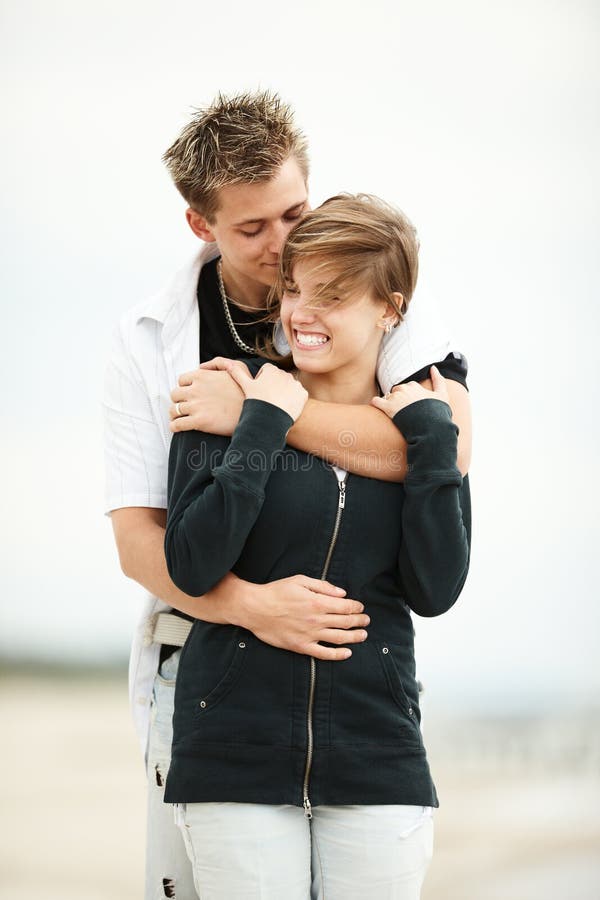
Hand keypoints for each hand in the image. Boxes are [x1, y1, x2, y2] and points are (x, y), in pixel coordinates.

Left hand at [170, 363, 246, 434]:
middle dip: (179, 400)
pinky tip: (177, 428)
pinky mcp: (199, 422)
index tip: (189, 393)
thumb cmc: (246, 391)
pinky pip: (178, 425)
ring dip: (175, 414)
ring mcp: (196, 406)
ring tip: (179, 418)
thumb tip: (200, 367)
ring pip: (173, 410)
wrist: (256, 411)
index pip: (181, 380)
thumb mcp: (236, 367)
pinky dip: (175, 427)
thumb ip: (216, 363)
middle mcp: (196, 390)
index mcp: (202, 376)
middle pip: (175, 395)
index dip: (185, 387)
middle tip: (184, 406)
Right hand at [229, 363, 307, 421]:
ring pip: (290, 386)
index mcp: (271, 370)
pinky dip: (295, 400)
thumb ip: (238, 373)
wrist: (270, 419)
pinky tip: (287, 407)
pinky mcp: (303, 394)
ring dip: (285, 392)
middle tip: (268, 399)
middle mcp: (285, 373)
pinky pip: (299, 395)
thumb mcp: (245, 386)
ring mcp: (296, 384)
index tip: (259, 391)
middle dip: (275, 386)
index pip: (267, 371)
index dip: (262, 381)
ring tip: (277, 404)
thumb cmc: (256, 402)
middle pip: (279, 378)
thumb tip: (228, 364)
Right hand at [234, 575, 369, 659]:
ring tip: (363, 635)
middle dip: (360, 621)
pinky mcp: (301, 647)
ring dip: (355, 637)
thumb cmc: (276, 592)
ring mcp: (309, 635)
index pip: (346, 606)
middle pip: (346, 622)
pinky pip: (323, 654)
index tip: (360, 607)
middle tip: (366, 621)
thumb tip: (342, 593)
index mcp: (317, 602)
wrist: (255, 608)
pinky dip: (338, 655)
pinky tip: (347, 653)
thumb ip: (323, 587)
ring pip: (339, 639)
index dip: (357, 607)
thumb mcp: (300, 581)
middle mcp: (316, 620)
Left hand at [370, 365, 449, 418]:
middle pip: (397, 391)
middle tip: (404, 412)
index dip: (410, 396)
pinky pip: (376, 401)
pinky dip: (376, 404)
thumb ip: (438, 380)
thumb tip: (433, 367)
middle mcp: (403, 389)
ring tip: (395, 415)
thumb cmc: (438, 413)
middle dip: (399, 399)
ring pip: (387, 397)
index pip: (408, 387)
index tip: (413, 406)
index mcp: (414, 385)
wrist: (430, 427)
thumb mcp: (443, 395)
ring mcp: (395, 398)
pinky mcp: (387, 407)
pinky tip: (378, 409)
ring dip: (389, 403)